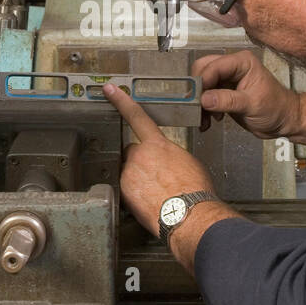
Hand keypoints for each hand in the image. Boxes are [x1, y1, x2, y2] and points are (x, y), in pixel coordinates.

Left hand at [102, 83, 216, 234]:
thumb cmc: (194, 191)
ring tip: (155, 193)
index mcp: (158, 144)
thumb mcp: (188, 162)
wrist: (187, 214)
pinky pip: (125, 189)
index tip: (110, 90)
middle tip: (156, 177)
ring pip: (128, 172)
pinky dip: (134, 194)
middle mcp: (140, 155)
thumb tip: (166, 160)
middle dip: (140, 162)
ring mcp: (129, 173)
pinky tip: (148, 202)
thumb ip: (171, 155)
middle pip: (132, 152)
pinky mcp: (123, 191)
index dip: (121, 101)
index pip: (137, 116)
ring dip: (137, 179)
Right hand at [193, 50, 300, 138]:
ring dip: (199, 102)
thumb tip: (203, 99)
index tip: (196, 100)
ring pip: (202, 84)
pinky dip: (203, 108)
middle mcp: (232, 67)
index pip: (214, 66)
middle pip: (203, 71)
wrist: (283, 122)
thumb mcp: (252, 104)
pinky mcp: (223, 92)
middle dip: (197, 90)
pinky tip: (208, 121)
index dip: (202, 82)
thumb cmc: (275, 109)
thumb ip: (227, 100)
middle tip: (196, 108)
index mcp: (242, 62)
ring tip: (203, 120)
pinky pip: (206, 96)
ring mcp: (227, 79)